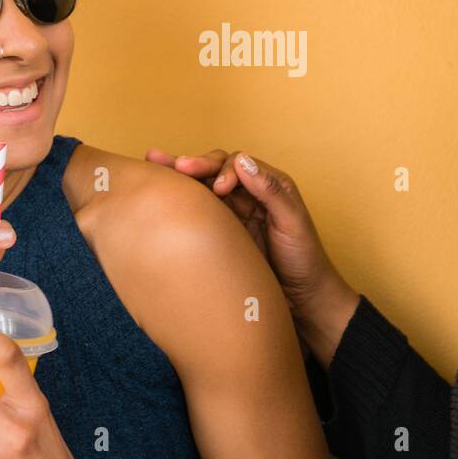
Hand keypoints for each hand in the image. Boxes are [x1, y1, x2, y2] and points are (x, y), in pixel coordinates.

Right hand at [144, 147, 355, 325]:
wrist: (301, 298)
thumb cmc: (304, 259)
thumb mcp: (292, 223)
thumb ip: (271, 191)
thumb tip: (243, 161)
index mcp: (269, 184)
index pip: (238, 164)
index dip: (224, 169)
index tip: (219, 189)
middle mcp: (248, 193)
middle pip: (215, 169)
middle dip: (196, 165)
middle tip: (176, 166)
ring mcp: (232, 211)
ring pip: (202, 185)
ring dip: (179, 174)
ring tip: (153, 160)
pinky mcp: (219, 230)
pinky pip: (198, 209)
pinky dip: (179, 196)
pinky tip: (159, 185)